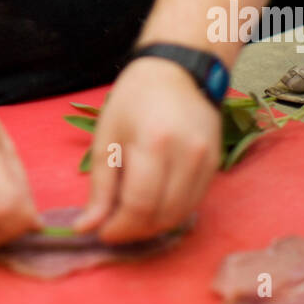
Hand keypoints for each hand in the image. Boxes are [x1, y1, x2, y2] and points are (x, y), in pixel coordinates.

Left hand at [72, 55, 221, 242]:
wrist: (178, 70)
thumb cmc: (135, 98)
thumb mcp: (107, 136)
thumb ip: (100, 186)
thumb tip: (87, 227)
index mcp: (154, 143)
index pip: (140, 205)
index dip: (120, 228)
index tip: (102, 233)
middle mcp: (188, 155)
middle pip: (162, 215)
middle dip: (135, 231)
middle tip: (114, 227)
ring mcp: (207, 161)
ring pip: (180, 215)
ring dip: (153, 226)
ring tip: (131, 217)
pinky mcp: (216, 164)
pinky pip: (194, 203)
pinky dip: (171, 212)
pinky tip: (153, 204)